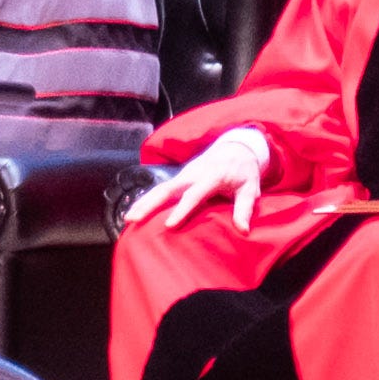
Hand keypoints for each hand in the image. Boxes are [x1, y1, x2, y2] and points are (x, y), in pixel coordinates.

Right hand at [122, 127, 269, 235]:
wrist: (235, 148)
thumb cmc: (243, 172)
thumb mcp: (250, 189)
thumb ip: (245, 209)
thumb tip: (243, 231)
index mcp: (211, 176)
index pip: (193, 195)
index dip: (181, 210)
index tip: (169, 225)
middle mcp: (193, 174)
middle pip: (167, 189)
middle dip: (149, 204)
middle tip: (133, 219)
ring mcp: (183, 174)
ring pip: (159, 188)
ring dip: (143, 202)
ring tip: (128, 218)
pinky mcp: (179, 177)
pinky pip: (161, 188)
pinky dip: (147, 199)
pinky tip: (135, 210)